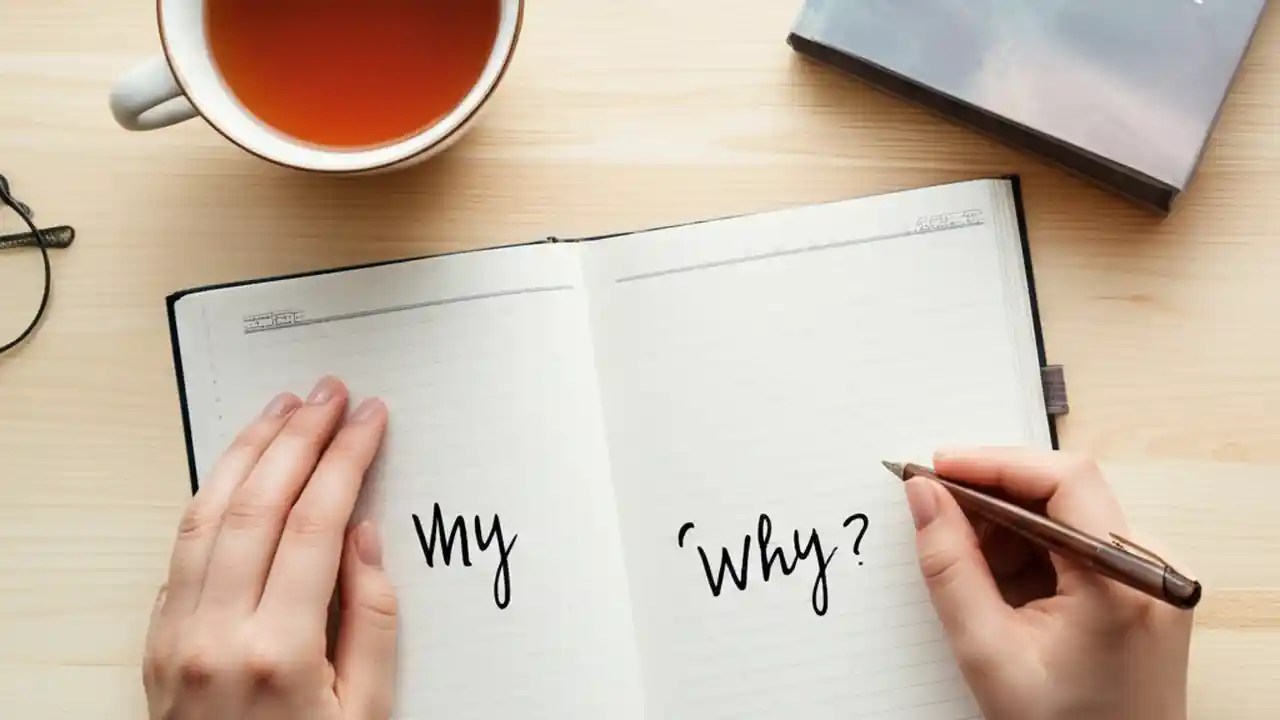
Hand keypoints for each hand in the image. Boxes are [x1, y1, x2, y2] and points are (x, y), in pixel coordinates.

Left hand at [144, 376, 396, 719]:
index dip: (346, 458)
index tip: (369, 419)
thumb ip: (372, 622)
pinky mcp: (158, 639)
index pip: (315, 521)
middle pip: (259, 501)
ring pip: (208, 512)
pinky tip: (238, 467)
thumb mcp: (367, 715)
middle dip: (300, 435)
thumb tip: (363, 538)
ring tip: (283, 408)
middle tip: (330, 394)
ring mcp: (177, 633)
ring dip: (248, 449)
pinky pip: (181, 545)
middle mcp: (216, 632)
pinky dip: (211, 493)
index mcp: (278, 650)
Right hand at [904, 448, 1193, 719]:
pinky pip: (1073, 540)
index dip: (994, 462)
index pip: (1064, 480)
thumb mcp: (988, 653)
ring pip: (1064, 512)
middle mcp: (1151, 566)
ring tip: (963, 558)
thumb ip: (949, 567)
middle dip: (991, 493)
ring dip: (1005, 523)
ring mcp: (1148, 574)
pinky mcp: (1137, 584)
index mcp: (1124, 581)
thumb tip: (923, 495)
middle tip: (933, 505)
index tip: (937, 467)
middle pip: (1064, 490)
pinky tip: (995, 578)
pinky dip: (1026, 548)